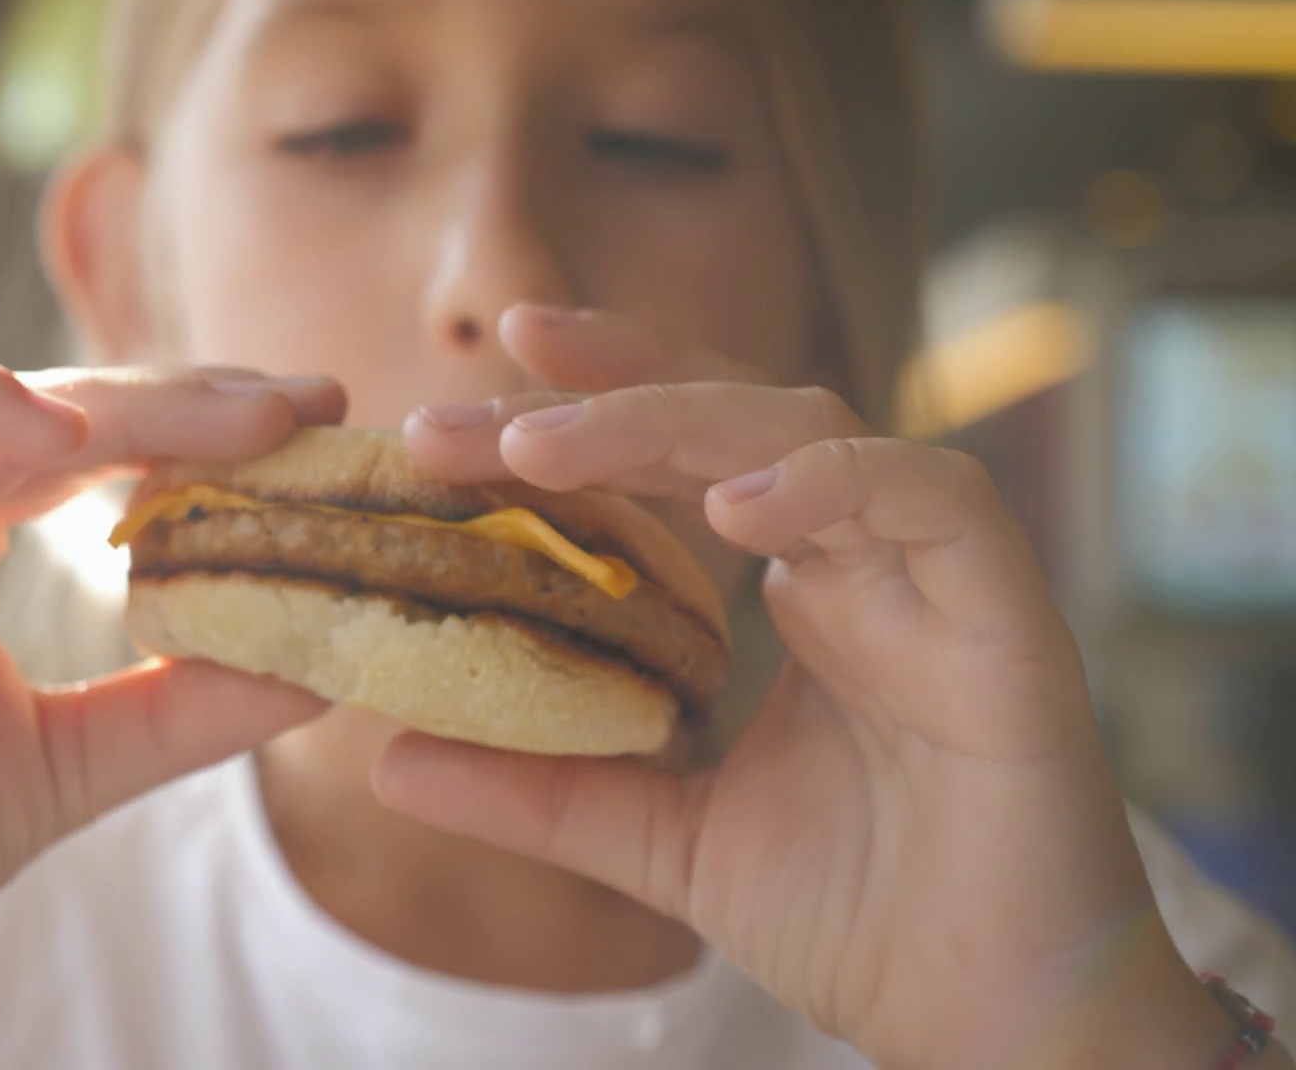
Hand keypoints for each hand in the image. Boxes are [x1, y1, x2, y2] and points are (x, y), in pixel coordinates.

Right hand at [0, 355, 340, 1068]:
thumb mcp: (74, 760)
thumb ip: (184, 706)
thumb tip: (327, 666)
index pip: (98, 449)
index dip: (207, 433)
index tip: (319, 429)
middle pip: (60, 408)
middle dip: (191, 400)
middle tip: (308, 402)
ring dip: (108, 397)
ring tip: (230, 422)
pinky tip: (59, 433)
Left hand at [379, 307, 1228, 1069]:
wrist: (987, 1018)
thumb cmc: (854, 916)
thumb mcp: (661, 840)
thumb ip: (540, 790)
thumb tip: (388, 758)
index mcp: (792, 590)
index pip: (679, 455)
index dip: (580, 409)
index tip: (455, 410)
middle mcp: (857, 557)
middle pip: (728, 413)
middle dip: (601, 391)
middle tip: (480, 389)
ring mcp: (932, 573)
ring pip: (813, 428)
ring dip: (677, 421)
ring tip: (549, 445)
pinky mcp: (1008, 615)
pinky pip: (936, 501)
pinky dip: (837, 485)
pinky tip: (740, 506)